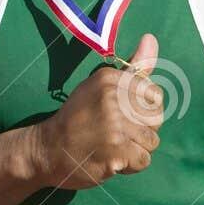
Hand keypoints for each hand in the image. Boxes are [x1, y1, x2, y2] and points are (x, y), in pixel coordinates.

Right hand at [20, 34, 164, 189]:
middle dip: (141, 130)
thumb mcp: (101, 86)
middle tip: (114, 132)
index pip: (154, 94)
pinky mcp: (115, 151)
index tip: (120, 114)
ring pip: (152, 141)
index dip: (142, 109)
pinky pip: (143, 160)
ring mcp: (113, 125)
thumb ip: (133, 66)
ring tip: (112, 146)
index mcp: (108, 78)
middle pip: (156, 118)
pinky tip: (111, 159)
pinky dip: (130, 166)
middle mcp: (111, 98)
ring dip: (135, 150)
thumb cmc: (78, 118)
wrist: (47, 150)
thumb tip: (151, 38)